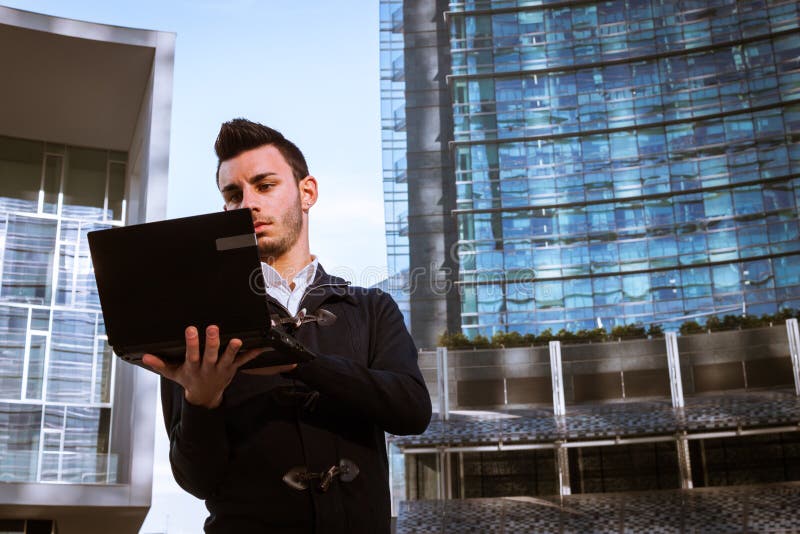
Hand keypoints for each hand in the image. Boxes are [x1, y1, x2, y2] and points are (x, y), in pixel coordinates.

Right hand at [142, 325, 295, 408]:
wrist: (204, 397)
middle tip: (212, 329)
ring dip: (232, 350)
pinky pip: (243, 361)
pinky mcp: (232, 369)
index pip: (191, 354)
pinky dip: (252, 354)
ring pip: (228, 358)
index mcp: (193, 367)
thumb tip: (145, 356)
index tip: (190, 330)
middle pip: (210, 354)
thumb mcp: (172, 374)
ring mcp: (221, 369)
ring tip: (237, 340)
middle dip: (211, 342)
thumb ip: (160, 364)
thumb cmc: (188, 380)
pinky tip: (260, 346)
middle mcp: (208, 368)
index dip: (191, 343)